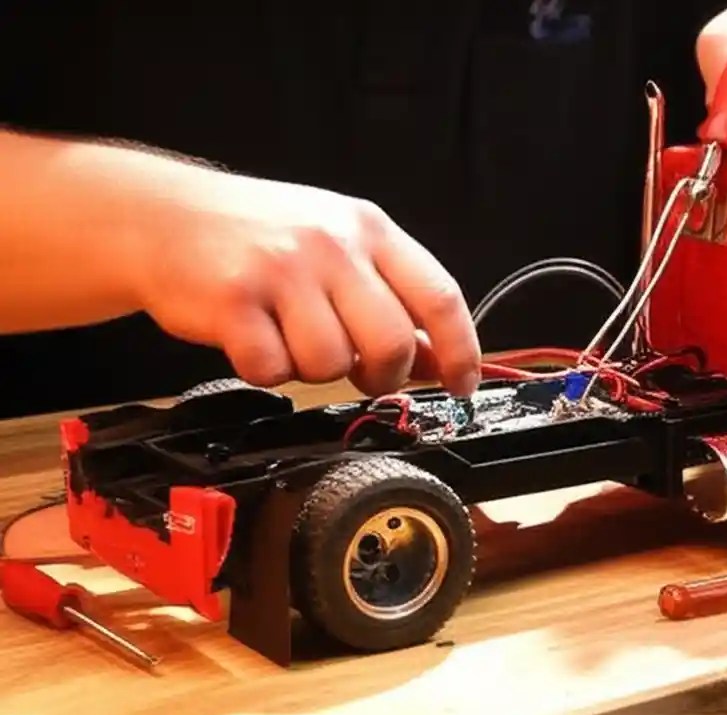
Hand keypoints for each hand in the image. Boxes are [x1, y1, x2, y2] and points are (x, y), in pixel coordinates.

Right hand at [133, 170, 480, 397]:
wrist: (162, 216)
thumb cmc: (259, 236)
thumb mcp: (340, 249)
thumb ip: (394, 300)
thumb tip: (442, 360)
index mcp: (369, 230)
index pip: (439, 297)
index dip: (461, 351)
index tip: (463, 385)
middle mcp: (332, 245)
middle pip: (392, 343)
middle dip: (382, 374)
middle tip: (360, 372)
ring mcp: (282, 271)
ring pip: (332, 364)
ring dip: (314, 370)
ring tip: (290, 338)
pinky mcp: (234, 301)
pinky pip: (273, 370)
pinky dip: (266, 370)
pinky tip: (254, 338)